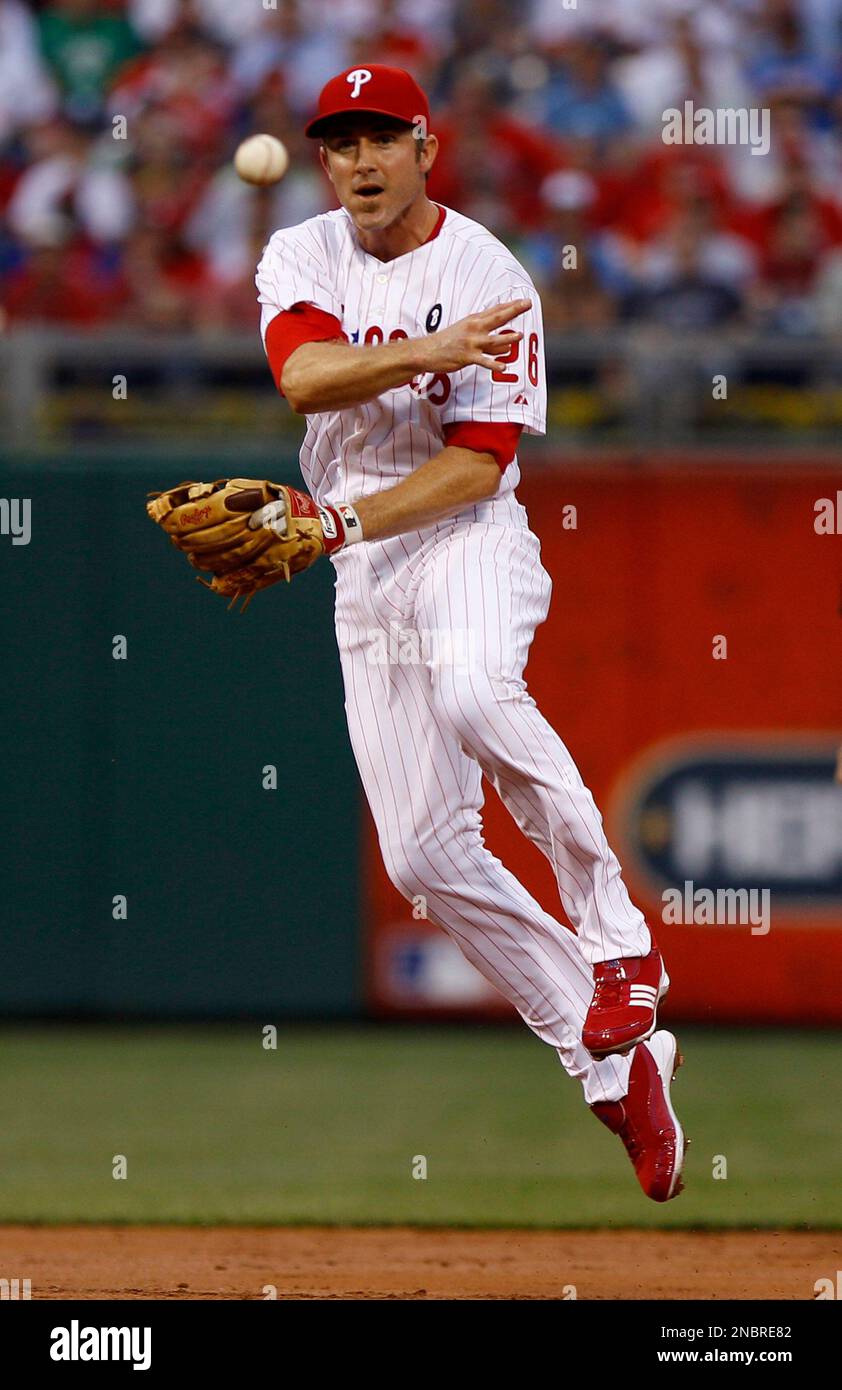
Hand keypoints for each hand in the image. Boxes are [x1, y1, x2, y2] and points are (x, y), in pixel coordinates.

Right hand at [415, 298, 531, 374]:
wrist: (427, 351)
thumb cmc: (447, 342)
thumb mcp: (466, 334)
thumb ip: (488, 339)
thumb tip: (508, 346)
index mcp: (474, 321)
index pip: (496, 311)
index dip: (511, 305)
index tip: (524, 301)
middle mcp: (474, 329)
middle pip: (497, 318)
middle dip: (513, 310)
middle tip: (528, 303)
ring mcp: (471, 343)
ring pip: (493, 340)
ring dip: (507, 338)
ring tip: (519, 336)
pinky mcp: (466, 356)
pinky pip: (483, 361)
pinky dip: (493, 364)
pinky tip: (503, 367)